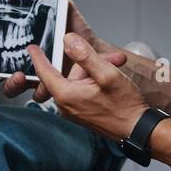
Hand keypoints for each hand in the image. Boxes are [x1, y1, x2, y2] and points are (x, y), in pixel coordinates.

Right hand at [0, 0, 111, 98]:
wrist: (97, 48)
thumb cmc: (75, 29)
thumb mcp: (60, 6)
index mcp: (21, 47)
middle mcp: (25, 64)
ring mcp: (37, 77)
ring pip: (16, 88)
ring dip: (14, 85)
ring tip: (21, 77)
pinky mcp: (53, 87)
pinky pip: (41, 94)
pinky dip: (41, 90)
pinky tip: (46, 84)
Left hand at [27, 32, 147, 141]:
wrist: (137, 129)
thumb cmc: (125, 106)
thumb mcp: (107, 74)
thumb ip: (85, 55)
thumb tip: (68, 40)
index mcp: (66, 95)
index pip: (45, 71)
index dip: (38, 57)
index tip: (32, 48)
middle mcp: (66, 105)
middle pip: (70, 73)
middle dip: (90, 62)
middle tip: (113, 58)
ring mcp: (74, 110)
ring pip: (79, 80)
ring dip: (97, 70)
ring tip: (117, 68)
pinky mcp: (82, 112)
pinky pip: (83, 90)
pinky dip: (96, 81)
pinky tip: (112, 80)